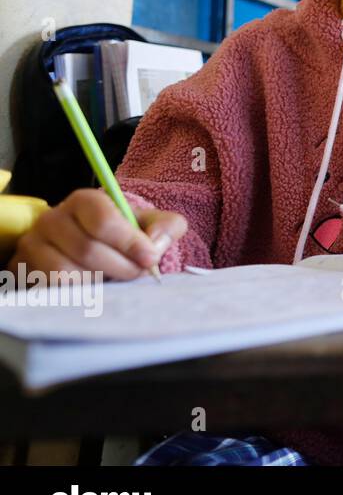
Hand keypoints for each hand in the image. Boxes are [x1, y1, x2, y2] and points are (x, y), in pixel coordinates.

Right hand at [7, 188, 185, 280]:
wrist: (88, 251)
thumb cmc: (121, 236)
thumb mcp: (148, 225)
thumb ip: (167, 226)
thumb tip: (157, 243)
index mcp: (84, 201)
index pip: (103, 220)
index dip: (130, 242)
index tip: (150, 258)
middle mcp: (52, 219)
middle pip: (88, 250)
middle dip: (121, 267)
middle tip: (137, 273)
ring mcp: (33, 245)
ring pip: (66, 273)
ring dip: (98, 282)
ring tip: (113, 279)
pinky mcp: (23, 270)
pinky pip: (52, 290)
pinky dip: (78, 293)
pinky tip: (92, 287)